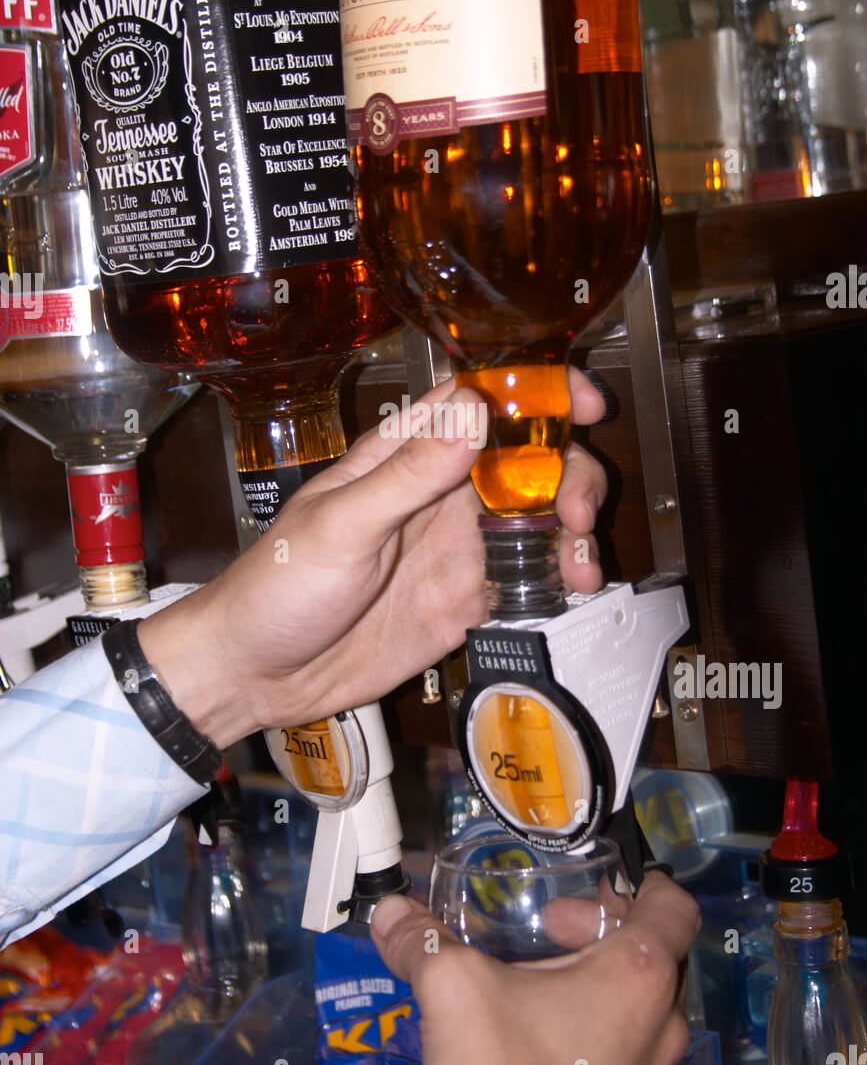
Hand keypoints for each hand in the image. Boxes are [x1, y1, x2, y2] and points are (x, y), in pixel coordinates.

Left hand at [140, 370, 607, 747]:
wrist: (257, 673)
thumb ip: (408, 475)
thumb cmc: (278, 587)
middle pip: (530, 459)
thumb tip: (474, 413)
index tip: (586, 404)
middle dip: (571, 475)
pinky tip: (570, 593)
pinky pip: (529, 578)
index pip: (481, 399)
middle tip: (573, 516)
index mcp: (405, 456)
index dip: (539, 392)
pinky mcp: (466, 600)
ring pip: (540, 518)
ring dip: (573, 532)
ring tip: (579, 567)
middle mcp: (441, 493)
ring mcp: (458, 547)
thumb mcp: (342, 526)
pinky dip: (559, 581)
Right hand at [371, 871, 698, 1064]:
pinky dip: (594, 1017)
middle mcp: (659, 1023)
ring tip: (537, 974)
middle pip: (656, 949)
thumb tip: (394, 914)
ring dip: (597, 973)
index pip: (673, 907)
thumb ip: (423, 940)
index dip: (640, 880)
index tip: (600, 880)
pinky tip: (536, 1023)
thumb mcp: (454, 990)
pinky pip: (626, 1039)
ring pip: (641, 999)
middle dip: (601, 927)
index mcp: (638, 977)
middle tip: (551, 927)